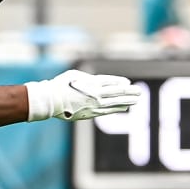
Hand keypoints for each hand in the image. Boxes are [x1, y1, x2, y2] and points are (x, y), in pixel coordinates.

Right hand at [25, 69, 142, 120]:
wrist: (50, 101)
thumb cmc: (60, 85)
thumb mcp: (75, 75)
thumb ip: (88, 77)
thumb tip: (98, 81)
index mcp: (92, 83)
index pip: (111, 82)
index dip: (121, 82)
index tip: (129, 83)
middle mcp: (95, 94)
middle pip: (116, 92)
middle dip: (129, 92)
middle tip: (139, 92)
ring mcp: (94, 104)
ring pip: (114, 103)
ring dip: (126, 101)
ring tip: (136, 100)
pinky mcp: (90, 113)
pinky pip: (107, 111)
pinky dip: (116, 109)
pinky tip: (124, 108)